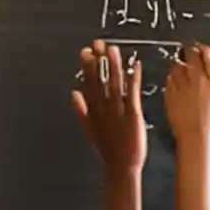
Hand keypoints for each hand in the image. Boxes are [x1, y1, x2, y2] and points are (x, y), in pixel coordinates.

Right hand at [72, 41, 145, 175]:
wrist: (121, 166)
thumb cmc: (109, 149)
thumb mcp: (90, 129)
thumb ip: (81, 111)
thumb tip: (73, 93)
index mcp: (95, 110)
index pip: (89, 83)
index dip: (87, 67)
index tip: (86, 51)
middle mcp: (105, 107)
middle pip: (100, 80)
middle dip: (99, 61)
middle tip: (97, 43)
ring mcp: (119, 110)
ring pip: (115, 83)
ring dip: (114, 65)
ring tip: (113, 49)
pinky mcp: (133, 114)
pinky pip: (132, 93)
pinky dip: (134, 79)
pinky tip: (136, 66)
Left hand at [165, 43, 209, 143]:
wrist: (195, 131)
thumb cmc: (208, 114)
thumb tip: (206, 54)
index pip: (207, 54)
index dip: (203, 49)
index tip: (200, 49)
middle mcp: (198, 79)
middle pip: (191, 54)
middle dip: (189, 51)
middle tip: (188, 54)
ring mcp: (182, 84)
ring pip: (178, 64)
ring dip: (179, 65)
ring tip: (182, 75)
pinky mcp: (170, 90)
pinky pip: (170, 78)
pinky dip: (172, 79)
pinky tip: (177, 87)